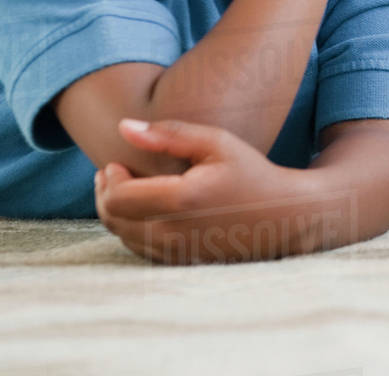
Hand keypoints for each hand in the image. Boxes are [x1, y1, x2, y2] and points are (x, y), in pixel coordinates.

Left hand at [94, 118, 325, 263]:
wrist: (283, 215)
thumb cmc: (251, 173)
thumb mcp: (217, 143)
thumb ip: (168, 134)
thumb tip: (122, 127)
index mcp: (182, 200)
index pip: (118, 198)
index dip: (108, 180)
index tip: (115, 163)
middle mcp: (175, 233)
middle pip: (114, 220)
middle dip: (105, 195)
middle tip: (111, 173)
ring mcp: (178, 253)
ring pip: (123, 237)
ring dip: (117, 212)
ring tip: (126, 188)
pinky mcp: (182, 262)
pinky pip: (140, 249)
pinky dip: (132, 229)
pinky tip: (144, 209)